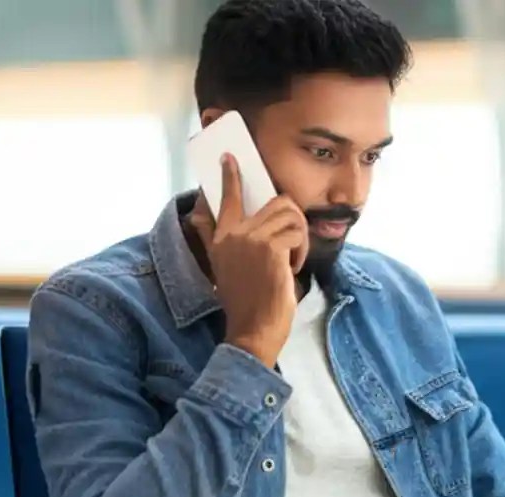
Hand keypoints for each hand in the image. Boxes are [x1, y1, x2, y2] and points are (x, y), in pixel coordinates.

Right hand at [195, 154, 307, 367]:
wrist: (252, 329)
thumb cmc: (246, 303)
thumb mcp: (224, 269)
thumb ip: (216, 241)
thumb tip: (202, 218)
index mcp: (221, 238)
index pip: (226, 199)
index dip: (230, 177)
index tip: (231, 159)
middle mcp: (233, 234)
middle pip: (277, 202)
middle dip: (295, 219)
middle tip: (294, 243)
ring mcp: (252, 239)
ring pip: (291, 215)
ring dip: (301, 236)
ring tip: (293, 259)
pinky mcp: (271, 248)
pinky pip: (297, 234)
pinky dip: (302, 251)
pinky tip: (293, 269)